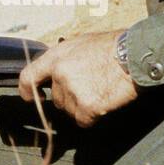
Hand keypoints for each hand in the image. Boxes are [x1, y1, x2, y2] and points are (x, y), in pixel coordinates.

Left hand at [18, 30, 137, 127]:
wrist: (135, 54)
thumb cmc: (114, 46)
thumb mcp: (81, 43)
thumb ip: (64, 59)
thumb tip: (56, 72)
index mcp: (56, 56)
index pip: (28, 78)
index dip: (28, 91)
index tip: (33, 98)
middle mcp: (60, 74)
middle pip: (57, 99)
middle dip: (71, 98)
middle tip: (92, 86)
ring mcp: (72, 91)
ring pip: (70, 111)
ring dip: (84, 106)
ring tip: (101, 89)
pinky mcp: (87, 107)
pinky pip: (84, 121)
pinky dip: (94, 116)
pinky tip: (105, 101)